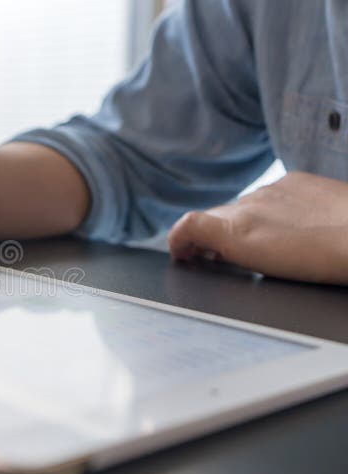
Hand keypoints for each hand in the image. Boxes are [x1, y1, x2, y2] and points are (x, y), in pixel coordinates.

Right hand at [168, 172, 347, 284]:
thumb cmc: (323, 261)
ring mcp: (271, 188)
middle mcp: (248, 203)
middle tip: (216, 258)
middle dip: (208, 236)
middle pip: (212, 216)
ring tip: (260, 246)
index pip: (187, 224)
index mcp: (235, 229)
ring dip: (241, 224)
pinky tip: (290, 226)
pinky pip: (269, 194)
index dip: (178, 240)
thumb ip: (226, 250)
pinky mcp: (295, 179)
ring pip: (241, 206)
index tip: (182, 254)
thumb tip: (207, 248)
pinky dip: (269, 211)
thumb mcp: (262, 266)